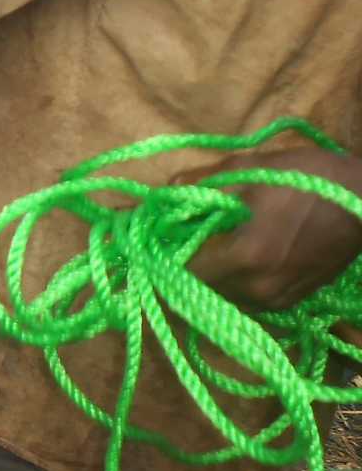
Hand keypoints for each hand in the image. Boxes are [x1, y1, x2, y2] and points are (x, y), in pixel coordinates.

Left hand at [179, 150, 361, 311]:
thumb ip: (199, 184)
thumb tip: (162, 193)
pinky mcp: (293, 301)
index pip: (183, 272)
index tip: (164, 237)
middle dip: (189, 264)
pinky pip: (248, 298)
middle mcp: (258, 289)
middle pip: (201, 287)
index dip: (168, 254)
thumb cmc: (308, 179)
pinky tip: (243, 254)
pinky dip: (236, 281)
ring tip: (216, 244)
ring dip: (213, 274)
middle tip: (186, 238)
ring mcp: (277, 300)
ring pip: (223, 295)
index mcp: (245, 258)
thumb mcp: (249, 169)